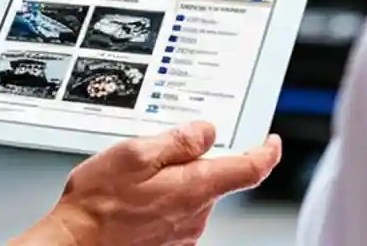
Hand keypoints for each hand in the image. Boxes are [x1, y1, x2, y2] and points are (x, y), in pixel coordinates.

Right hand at [13, 122, 282, 245]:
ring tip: (133, 181)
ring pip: (191, 195)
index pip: (250, 168)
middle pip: (214, 177)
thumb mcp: (134, 154)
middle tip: (156, 152)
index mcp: (194, 187)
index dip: (266, 151)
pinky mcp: (168, 244)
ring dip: (173, 182)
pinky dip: (161, 201)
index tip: (270, 140)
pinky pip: (175, 214)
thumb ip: (176, 141)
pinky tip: (132, 200)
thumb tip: (206, 131)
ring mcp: (183, 234)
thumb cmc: (96, 206)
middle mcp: (196, 214)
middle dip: (193, 161)